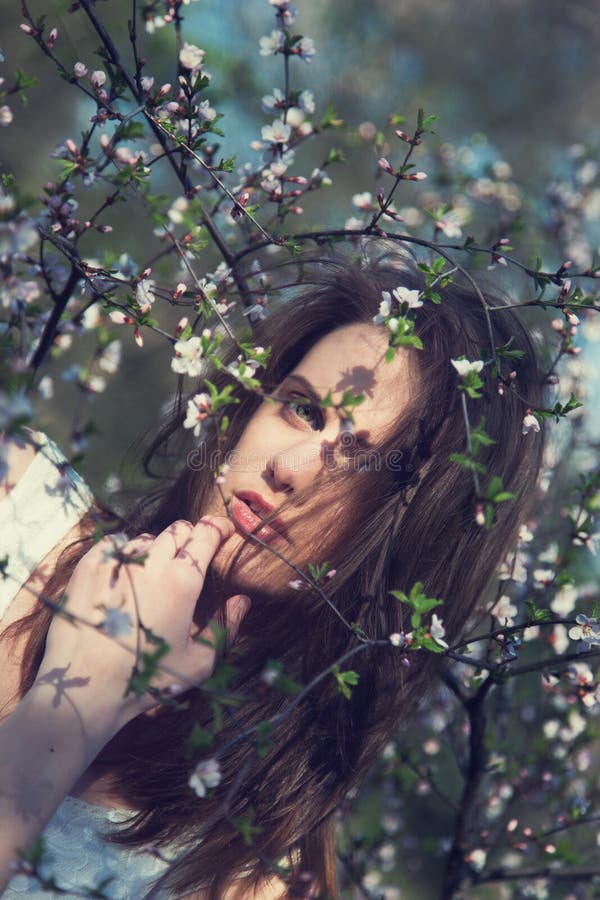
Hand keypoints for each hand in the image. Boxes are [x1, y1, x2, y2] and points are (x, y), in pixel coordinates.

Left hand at [34, 516, 249, 728]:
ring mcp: (118, 560)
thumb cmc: (146, 678)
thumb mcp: (197, 662)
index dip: (219, 528)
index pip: (206, 534)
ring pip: (147, 538)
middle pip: (178, 530)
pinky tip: (125, 577)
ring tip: (154, 575)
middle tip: (191, 557)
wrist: (85, 687)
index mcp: (183, 581)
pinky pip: (116, 545)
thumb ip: (225, 628)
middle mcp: (151, 561)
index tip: (224, 531)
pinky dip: (126, 554)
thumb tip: (241, 601)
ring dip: (157, 549)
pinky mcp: (90, 565)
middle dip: (190, 538)